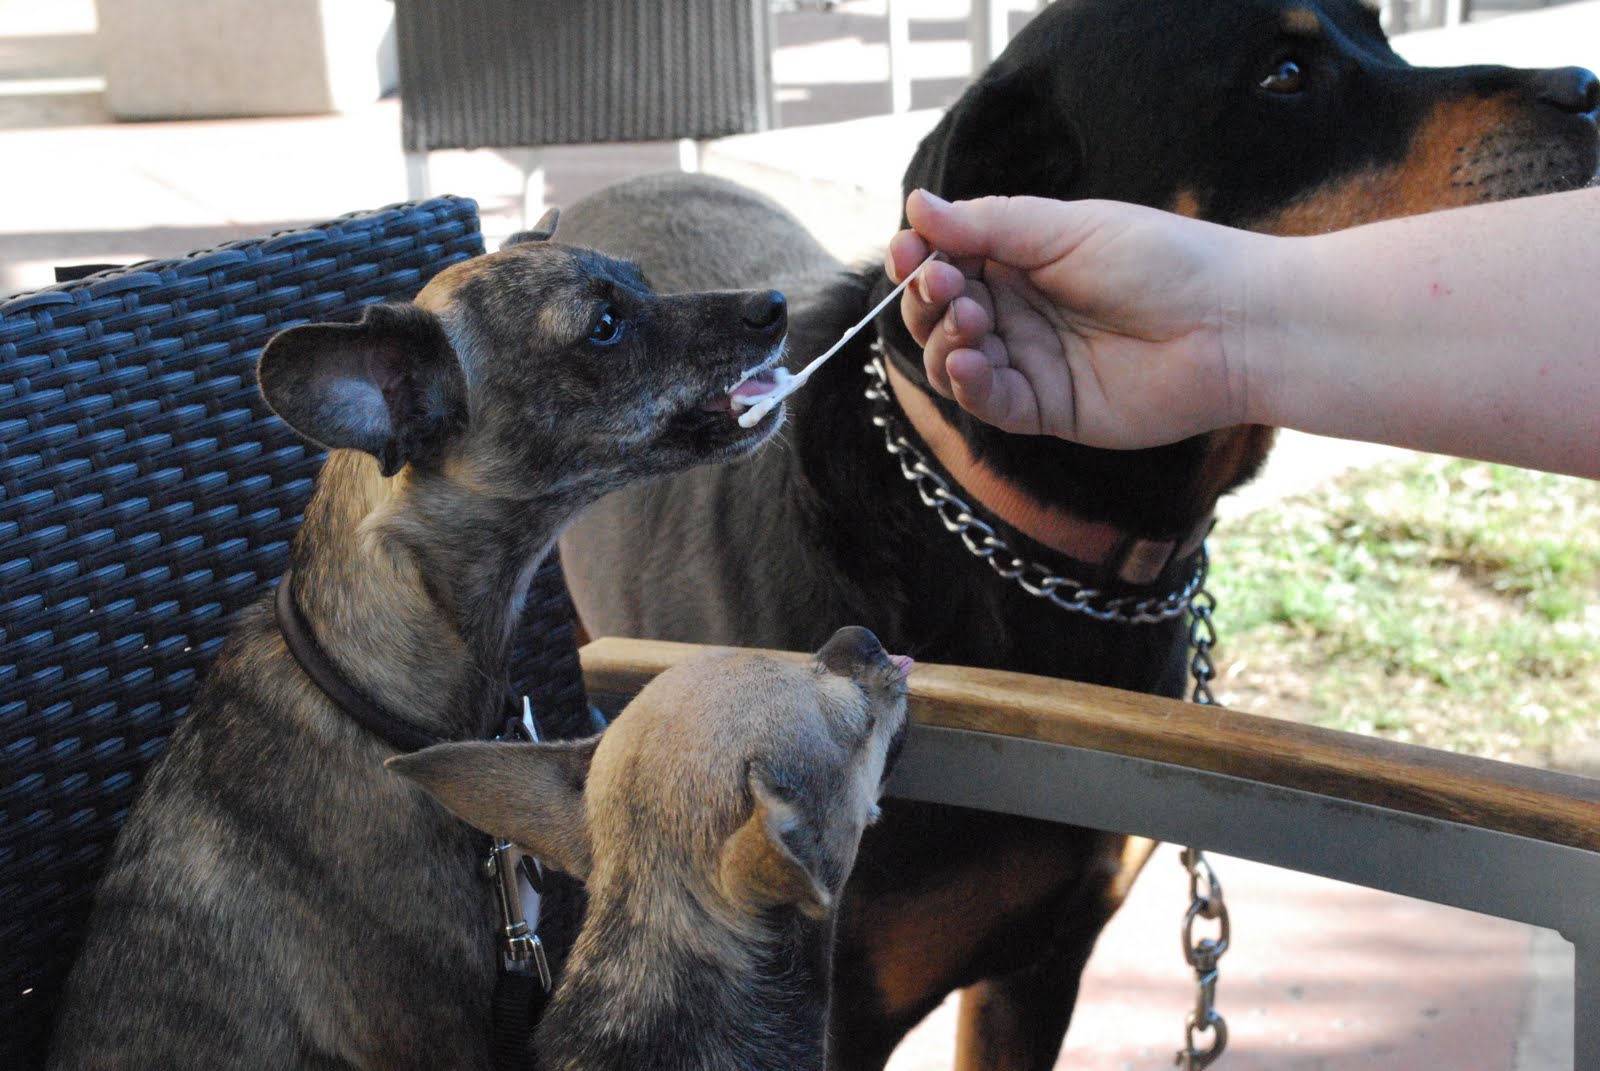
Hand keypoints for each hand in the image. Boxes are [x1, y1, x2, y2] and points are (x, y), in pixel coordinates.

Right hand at [887, 191, 1260, 447]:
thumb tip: (915, 208)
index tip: (910, 251)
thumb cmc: (1165, 261)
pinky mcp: (1049, 410)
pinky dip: (967, 384)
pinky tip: (967, 362)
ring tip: (966, 320)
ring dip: (942, 340)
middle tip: (943, 284)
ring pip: (954, 360)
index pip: (949, 262)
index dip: (921, 260)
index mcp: (1024, 261)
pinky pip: (990, 403)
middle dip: (927, 300)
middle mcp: (1021, 312)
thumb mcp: (1067, 229)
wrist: (1234, 324)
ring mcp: (1033, 362)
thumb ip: (988, 224)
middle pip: (941, 314)